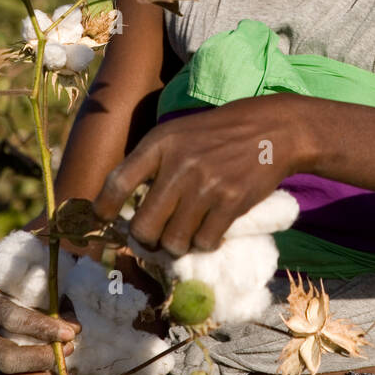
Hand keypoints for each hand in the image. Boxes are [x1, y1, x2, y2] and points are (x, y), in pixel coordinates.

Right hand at [0, 286, 80, 374]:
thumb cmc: (22, 296)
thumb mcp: (34, 292)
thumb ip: (54, 307)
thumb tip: (74, 330)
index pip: (10, 317)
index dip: (42, 328)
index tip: (70, 333)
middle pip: (5, 357)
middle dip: (42, 359)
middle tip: (68, 351)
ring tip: (61, 370)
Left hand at [92, 95, 305, 255]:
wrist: (272, 129)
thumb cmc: (219, 133)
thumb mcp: (179, 133)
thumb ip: (153, 162)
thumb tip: (126, 206)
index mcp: (160, 143)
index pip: (117, 182)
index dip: (104, 209)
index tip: (102, 220)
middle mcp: (178, 165)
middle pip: (144, 226)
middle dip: (146, 239)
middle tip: (155, 237)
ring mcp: (205, 186)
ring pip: (173, 241)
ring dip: (176, 245)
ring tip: (184, 234)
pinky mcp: (230, 203)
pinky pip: (204, 242)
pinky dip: (204, 243)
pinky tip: (209, 231)